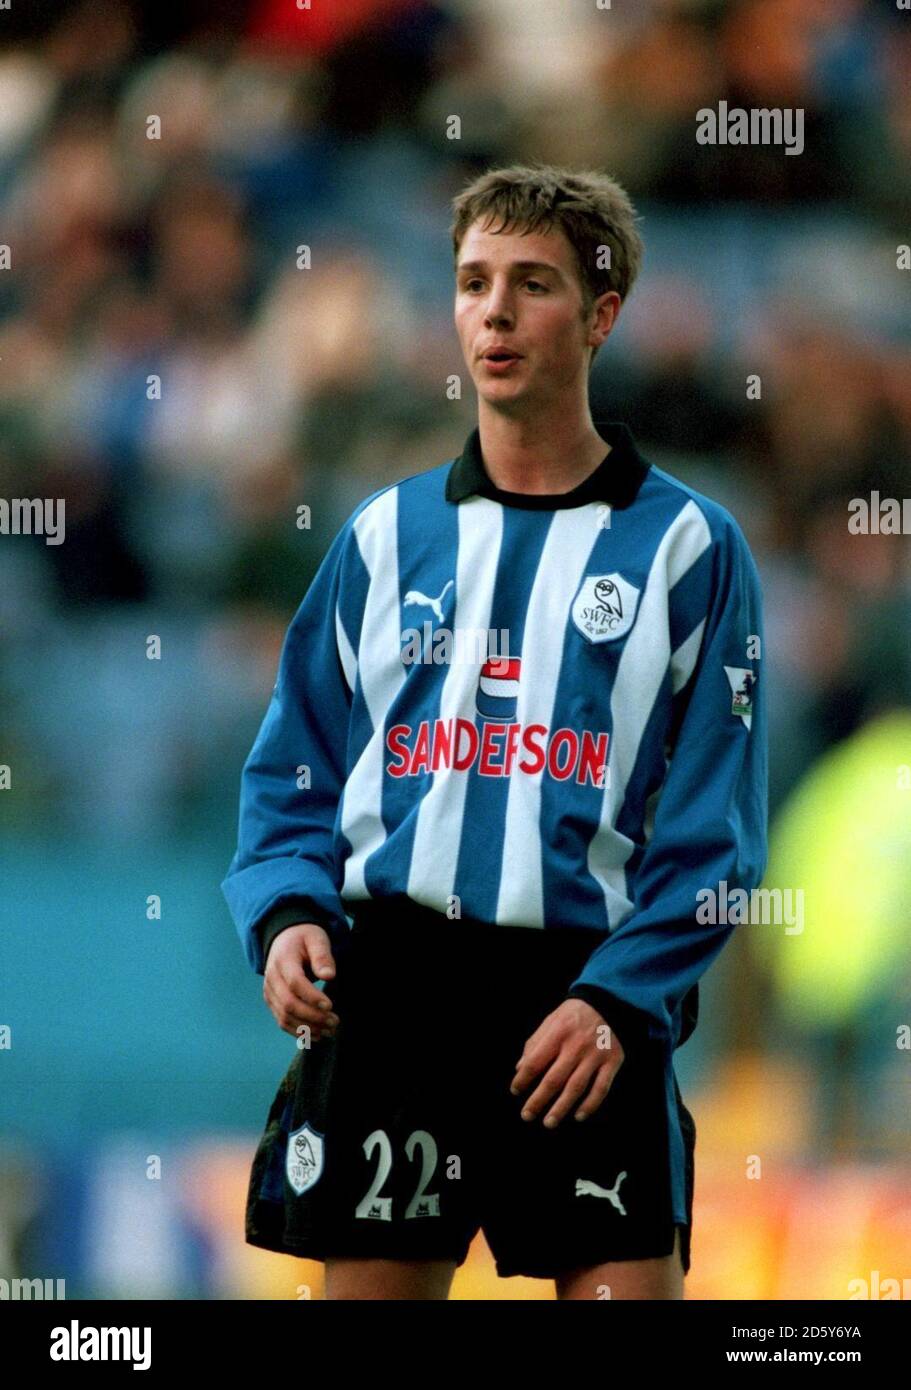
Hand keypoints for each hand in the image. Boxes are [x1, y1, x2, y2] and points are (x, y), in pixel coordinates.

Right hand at [263, 923, 338, 1041]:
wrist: (284, 939)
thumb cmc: (304, 938)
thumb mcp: (316, 938)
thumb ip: (322, 956)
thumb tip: (329, 976)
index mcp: (283, 960)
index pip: (295, 983)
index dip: (312, 997)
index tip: (330, 1005)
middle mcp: (272, 978)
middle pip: (289, 1004)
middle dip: (313, 1017)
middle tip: (334, 1022)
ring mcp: (270, 992)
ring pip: (284, 1017)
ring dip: (307, 1028)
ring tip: (329, 1031)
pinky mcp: (272, 1001)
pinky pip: (282, 1021)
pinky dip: (298, 1031)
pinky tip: (316, 1035)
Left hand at [510, 998, 623, 1127]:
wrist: (609, 1003)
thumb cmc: (574, 1015)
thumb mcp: (551, 1021)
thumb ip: (534, 1043)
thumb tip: (520, 1068)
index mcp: (557, 1033)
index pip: (535, 1062)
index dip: (522, 1079)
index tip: (515, 1091)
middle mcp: (576, 1046)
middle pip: (554, 1079)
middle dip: (538, 1100)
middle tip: (527, 1115)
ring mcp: (595, 1055)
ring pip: (576, 1087)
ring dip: (561, 1108)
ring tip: (549, 1122)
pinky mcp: (612, 1062)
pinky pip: (601, 1088)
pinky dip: (590, 1105)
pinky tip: (579, 1116)